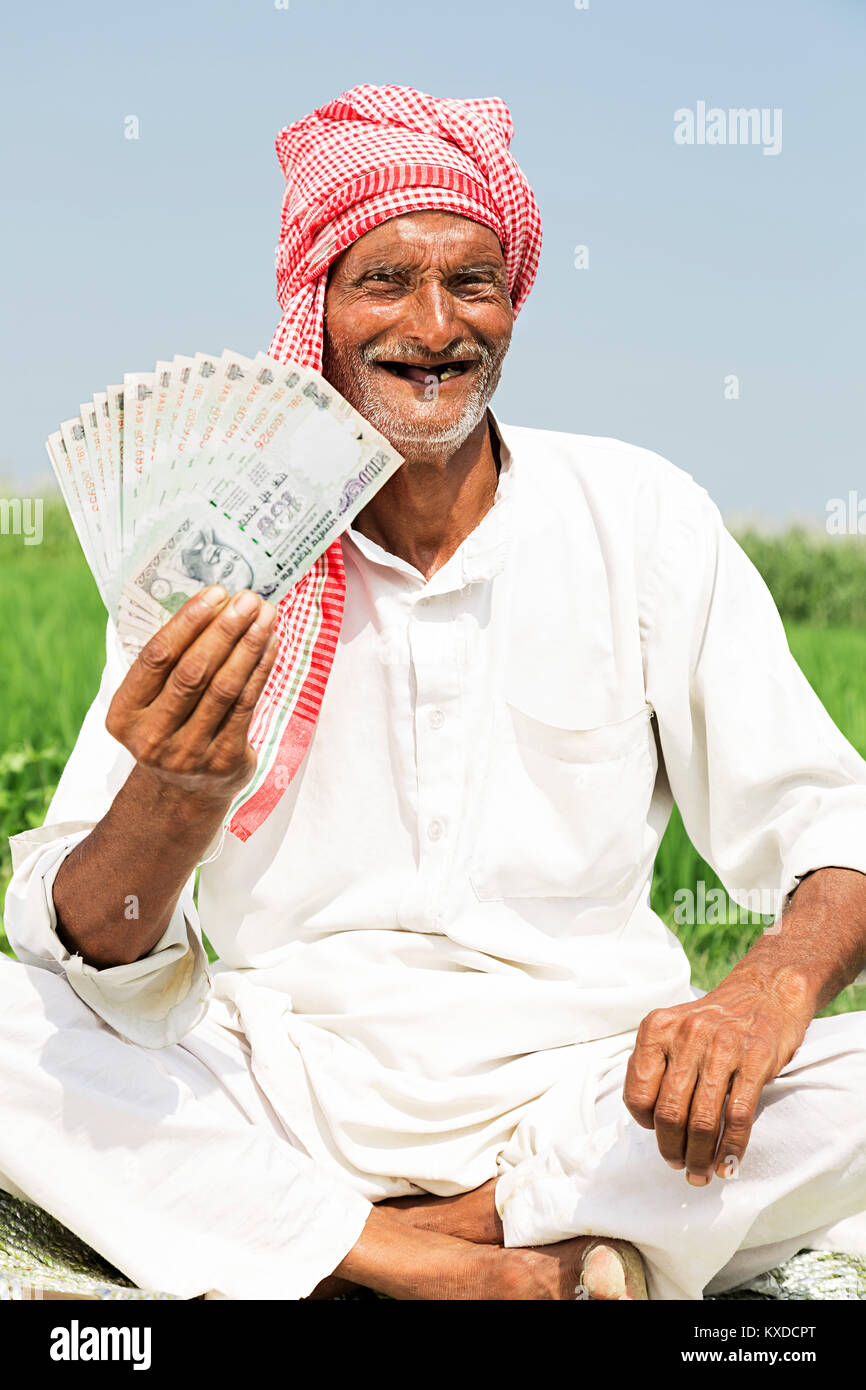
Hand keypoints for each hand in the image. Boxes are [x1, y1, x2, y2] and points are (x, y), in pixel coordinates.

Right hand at [105, 585, 278, 805]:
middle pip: (193, 670)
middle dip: (224, 629)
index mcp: (124, 715)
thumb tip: (212, 603)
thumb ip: (169, 663)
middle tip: (247, 599)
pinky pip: (247, 705)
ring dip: (248, 645)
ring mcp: (189, 753)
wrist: (182, 794)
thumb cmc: (169, 728)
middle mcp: (152, 737)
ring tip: (265, 614)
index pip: (156, 657)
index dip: (188, 621)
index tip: (215, 593)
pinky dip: (261, 669)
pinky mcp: (224, 761)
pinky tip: (271, 644)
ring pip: (224, 687)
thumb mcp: (150, 703)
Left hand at [622, 971, 812, 1183]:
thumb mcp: (675, 1029)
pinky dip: (731, 1148)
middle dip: (672, 1150)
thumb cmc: (716, 1021)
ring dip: (700, 1156)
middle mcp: (685, 1035)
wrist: (766, 991)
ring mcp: (721, 1047)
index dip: (646, 1125)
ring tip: (702, 1173)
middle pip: (668, 1113)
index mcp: (657, 1028)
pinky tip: (728, 1164)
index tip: (659, 1136)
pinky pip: (737, 1115)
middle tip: (680, 1166)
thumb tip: (648, 1121)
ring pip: (702, 1120)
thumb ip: (658, 1065)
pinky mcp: (754, 1059)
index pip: (638, 1093)